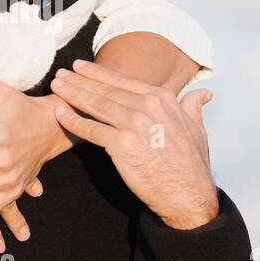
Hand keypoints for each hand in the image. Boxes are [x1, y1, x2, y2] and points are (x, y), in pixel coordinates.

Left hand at [50, 59, 219, 229]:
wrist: (188, 194)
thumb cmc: (191, 164)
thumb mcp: (197, 128)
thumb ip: (193, 106)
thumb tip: (203, 93)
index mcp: (162, 98)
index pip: (123, 80)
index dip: (98, 72)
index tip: (81, 66)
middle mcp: (147, 106)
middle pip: (105, 90)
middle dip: (79, 80)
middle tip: (61, 73)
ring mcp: (133, 124)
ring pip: (96, 105)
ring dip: (72, 94)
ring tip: (56, 86)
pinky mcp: (121, 145)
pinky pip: (91, 129)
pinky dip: (73, 120)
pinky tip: (59, 113)